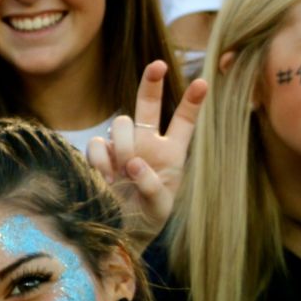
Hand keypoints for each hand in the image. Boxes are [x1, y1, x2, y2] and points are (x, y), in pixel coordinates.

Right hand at [87, 60, 206, 241]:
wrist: (119, 234)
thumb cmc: (147, 220)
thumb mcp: (160, 206)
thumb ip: (152, 184)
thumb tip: (132, 163)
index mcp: (171, 152)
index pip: (183, 121)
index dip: (192, 102)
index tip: (203, 82)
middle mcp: (147, 143)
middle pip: (148, 105)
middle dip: (151, 82)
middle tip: (157, 66)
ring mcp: (121, 148)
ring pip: (120, 124)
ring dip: (123, 144)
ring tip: (122, 171)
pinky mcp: (99, 157)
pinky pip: (97, 145)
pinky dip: (100, 160)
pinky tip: (107, 178)